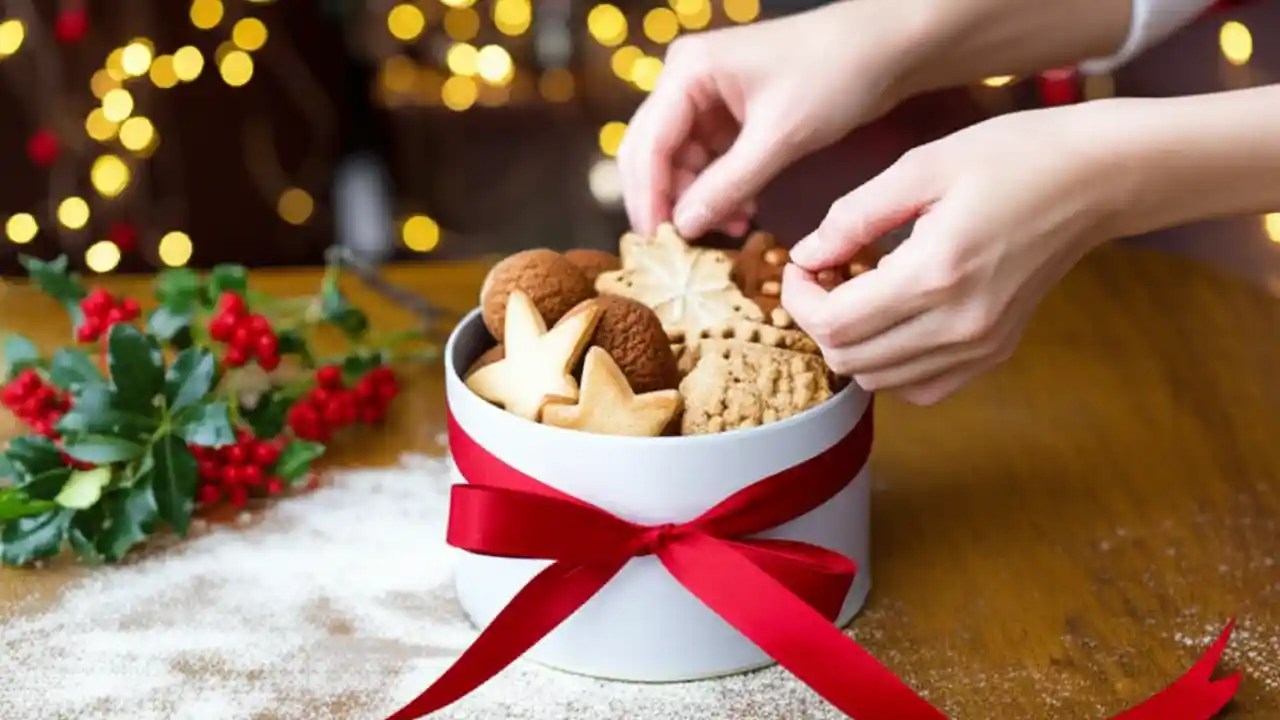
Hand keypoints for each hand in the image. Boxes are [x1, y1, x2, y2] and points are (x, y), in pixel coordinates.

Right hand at [617, 0, 929, 239]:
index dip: (648, 197)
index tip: (657, 243)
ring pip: (679, 161)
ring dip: (696, 199)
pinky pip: (707, 160)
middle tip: (681, 247)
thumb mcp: (780, 137)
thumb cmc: (835, 75)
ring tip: (729, 229)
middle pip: (652, 152)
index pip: (649, 143)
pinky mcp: (730, 114)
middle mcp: (687, 80)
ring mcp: (706, 96)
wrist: (887, 48)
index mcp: (688, 71)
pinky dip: (718, 189)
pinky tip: (742, 212)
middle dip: (667, 200)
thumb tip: (684, 227)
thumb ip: (728, 185)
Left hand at [782, 104, 1135, 404]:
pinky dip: (890, 363)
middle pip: (850, 359)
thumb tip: (805, 255)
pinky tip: (891, 318)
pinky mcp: (994, 352)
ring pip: (879, 380)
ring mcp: (981, 346)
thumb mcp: (921, 166)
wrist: (1096, 178)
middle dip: (817, 320)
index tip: (798, 264)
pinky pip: (920, 387)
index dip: (798, 298)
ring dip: (851, 342)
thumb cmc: (1013, 156)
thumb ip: (853, 216)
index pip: (834, 324)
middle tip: (821, 275)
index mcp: (936, 275)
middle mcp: (959, 325)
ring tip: (856, 291)